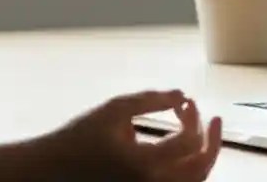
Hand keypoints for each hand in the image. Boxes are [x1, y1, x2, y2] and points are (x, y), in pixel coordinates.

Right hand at [38, 89, 222, 180]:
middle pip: (202, 169)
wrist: (53, 170)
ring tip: (203, 133)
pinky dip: (190, 170)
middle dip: (212, 140)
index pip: (190, 142)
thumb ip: (150, 100)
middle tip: (213, 119)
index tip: (186, 103)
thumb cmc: (81, 137)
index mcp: (143, 165)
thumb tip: (183, 95)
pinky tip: (186, 150)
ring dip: (204, 157)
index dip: (194, 118)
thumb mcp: (114, 110)